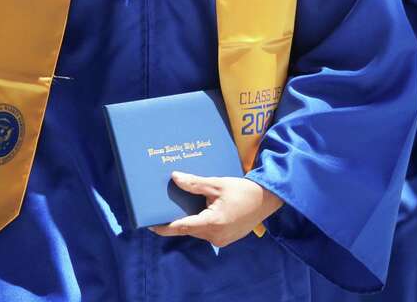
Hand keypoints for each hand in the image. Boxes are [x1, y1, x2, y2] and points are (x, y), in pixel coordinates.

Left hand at [149, 173, 282, 247]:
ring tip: (182, 208)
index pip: (181, 227)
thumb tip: (175, 177)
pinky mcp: (227, 239)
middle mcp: (215, 235)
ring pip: (198, 231)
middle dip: (176, 221)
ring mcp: (222, 240)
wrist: (266, 200)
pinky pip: (208, 232)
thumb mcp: (217, 184)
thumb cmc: (242, 190)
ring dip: (190, 221)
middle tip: (164, 210)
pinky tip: (201, 211)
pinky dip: (201, 223)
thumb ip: (195, 183)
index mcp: (212, 222)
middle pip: (188, 229)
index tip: (150, 225)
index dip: (164, 227)